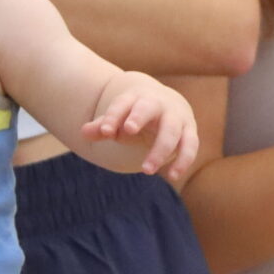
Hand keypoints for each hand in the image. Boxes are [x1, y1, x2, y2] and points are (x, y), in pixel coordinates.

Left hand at [78, 71, 199, 182]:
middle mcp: (158, 104)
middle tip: (128, 131)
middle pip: (148, 108)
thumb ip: (102, 126)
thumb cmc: (135, 116)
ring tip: (146, 170)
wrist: (167, 105)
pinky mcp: (190, 132)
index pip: (122, 104)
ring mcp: (176, 117)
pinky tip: (172, 176)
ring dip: (160, 150)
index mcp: (137, 98)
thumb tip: (83, 132)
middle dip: (138, 117)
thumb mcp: (118, 119)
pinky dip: (183, 161)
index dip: (113, 116)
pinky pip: (190, 146)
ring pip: (170, 131)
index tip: (105, 131)